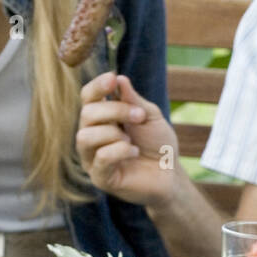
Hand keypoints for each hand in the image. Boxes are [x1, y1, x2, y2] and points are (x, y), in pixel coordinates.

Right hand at [75, 73, 179, 206]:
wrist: (170, 173)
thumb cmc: (158, 143)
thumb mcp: (149, 116)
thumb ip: (133, 100)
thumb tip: (118, 78)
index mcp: (101, 118)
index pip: (87, 97)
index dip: (97, 86)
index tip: (112, 79)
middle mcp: (91, 135)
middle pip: (87, 113)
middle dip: (115, 111)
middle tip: (140, 117)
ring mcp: (92, 157)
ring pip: (86, 136)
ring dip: (114, 134)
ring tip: (132, 140)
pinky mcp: (99, 177)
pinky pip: (101, 157)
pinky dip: (120, 151)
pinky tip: (134, 152)